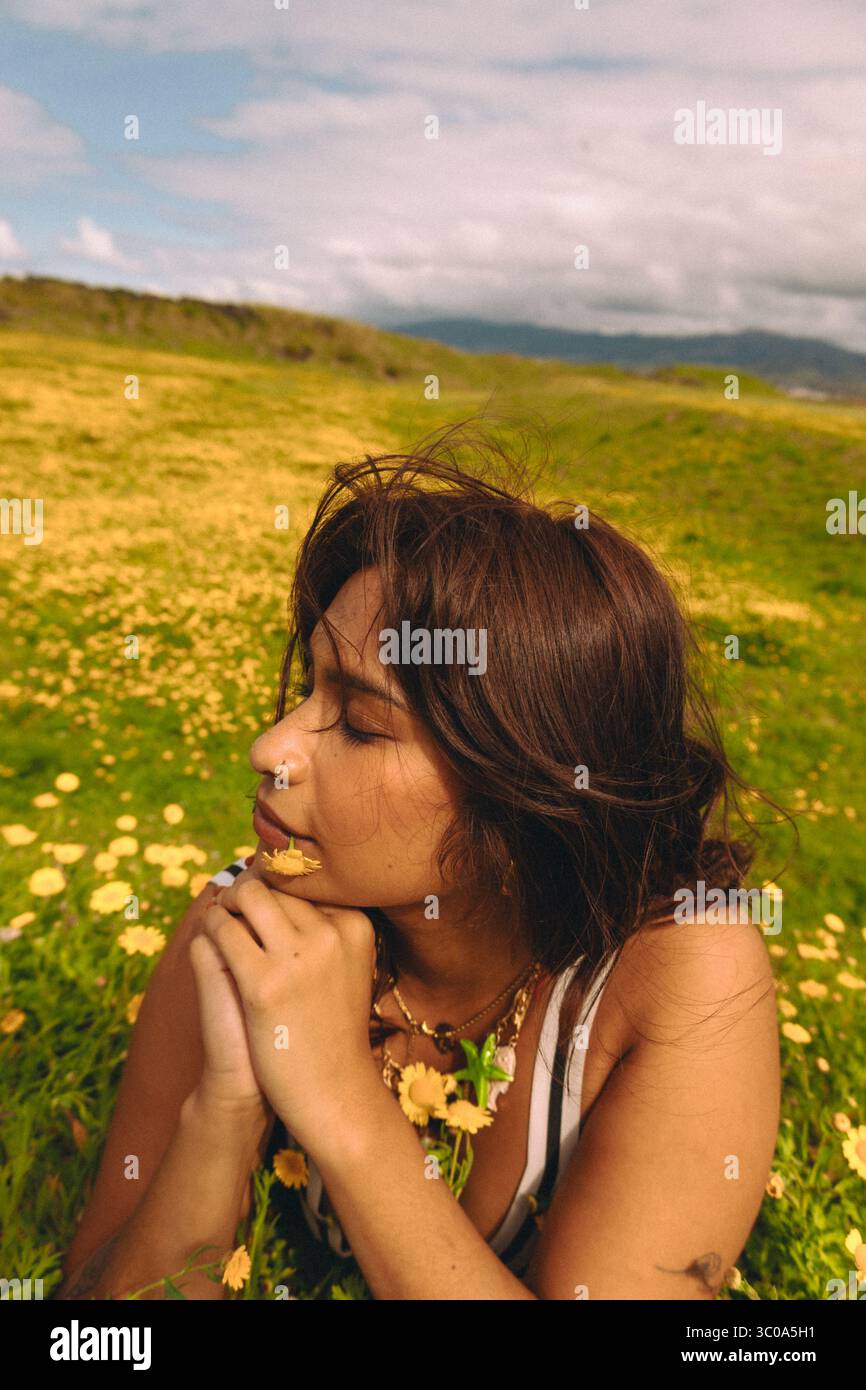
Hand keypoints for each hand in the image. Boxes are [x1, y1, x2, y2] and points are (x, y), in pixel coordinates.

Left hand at [201, 875, 381, 1152]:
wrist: (331, 1090)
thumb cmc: (332, 1025)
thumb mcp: (345, 967)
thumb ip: (325, 928)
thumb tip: (286, 884)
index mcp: (356, 925)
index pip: (308, 882)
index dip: (279, 881)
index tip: (264, 888)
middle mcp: (331, 934)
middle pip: (277, 885)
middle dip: (250, 887)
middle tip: (234, 900)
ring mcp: (298, 957)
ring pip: (247, 896)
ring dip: (227, 901)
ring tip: (221, 915)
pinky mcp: (263, 983)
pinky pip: (223, 931)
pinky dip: (211, 926)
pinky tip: (210, 936)